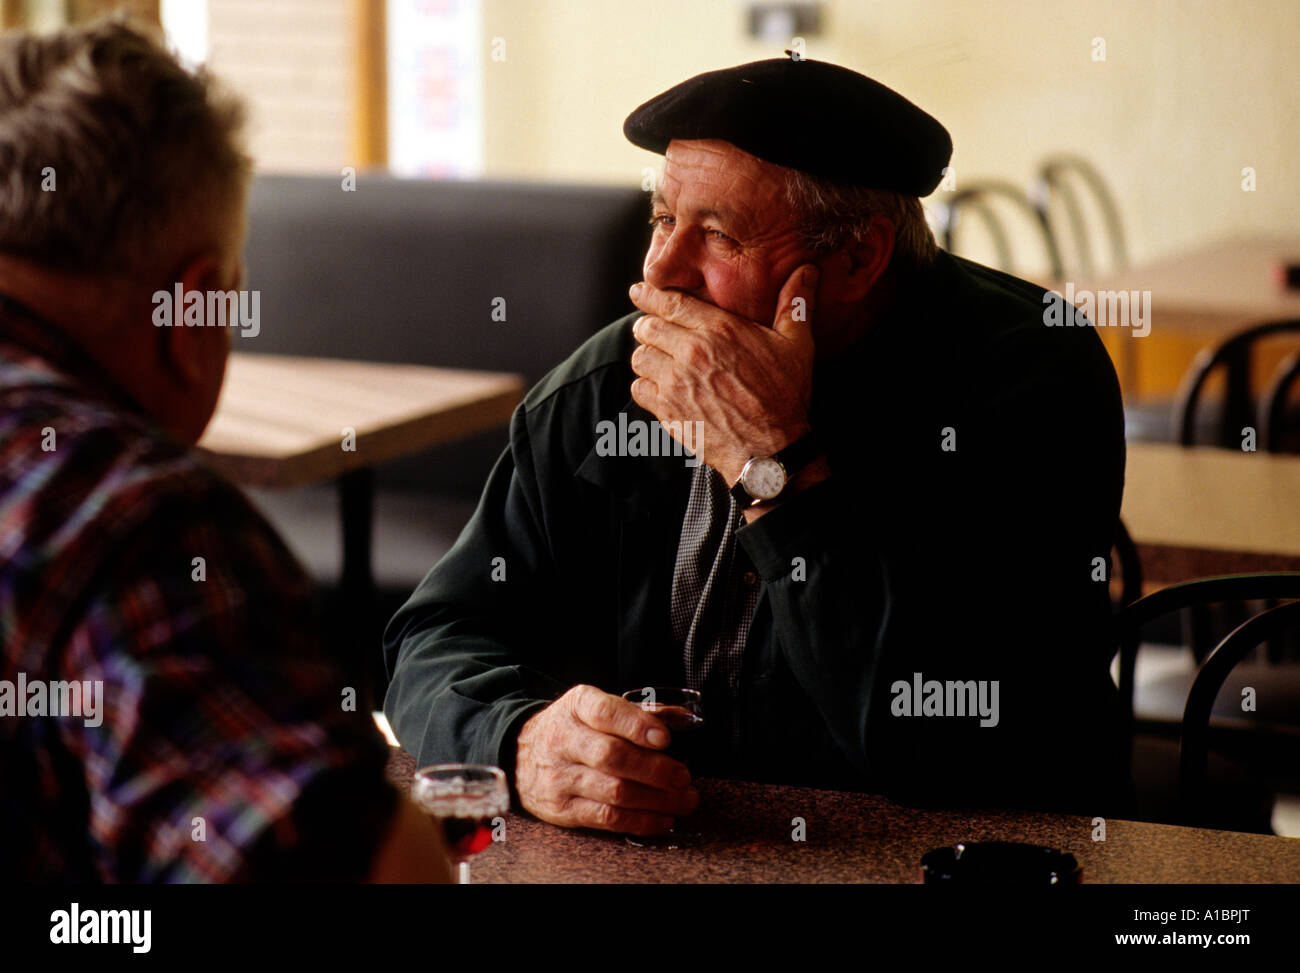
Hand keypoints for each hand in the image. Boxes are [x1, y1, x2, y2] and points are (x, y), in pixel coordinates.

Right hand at [514, 685, 698, 834]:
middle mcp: (564, 741)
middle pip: (612, 757)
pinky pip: (606, 818)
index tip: (665, 738)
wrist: (520, 755)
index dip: (637, 726)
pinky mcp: (562, 810)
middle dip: (655, 770)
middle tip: (682, 776)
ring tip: (683, 800)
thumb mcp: (594, 708)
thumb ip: (637, 712)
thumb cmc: (571, 729)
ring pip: (614, 792)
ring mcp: (561, 778)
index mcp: (576, 707)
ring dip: (656, 800)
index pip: (605, 714)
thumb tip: (682, 718)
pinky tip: (662, 819)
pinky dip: (640, 821)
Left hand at [628, 264, 818, 484]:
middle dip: (648, 326)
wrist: (770, 449)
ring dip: (647, 357)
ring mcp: (676, 382)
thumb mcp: (796, 346)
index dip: (649, 295)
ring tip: (659, 360)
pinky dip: (644, 386)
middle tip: (654, 330)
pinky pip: (638, 388)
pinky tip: (659, 387)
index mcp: (719, 329)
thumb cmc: (784, 397)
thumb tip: (807, 271)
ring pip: (640, 357)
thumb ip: (795, 305)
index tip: (639, 291)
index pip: (670, 302)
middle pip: (647, 327)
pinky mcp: (668, 410)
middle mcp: (692, 352)